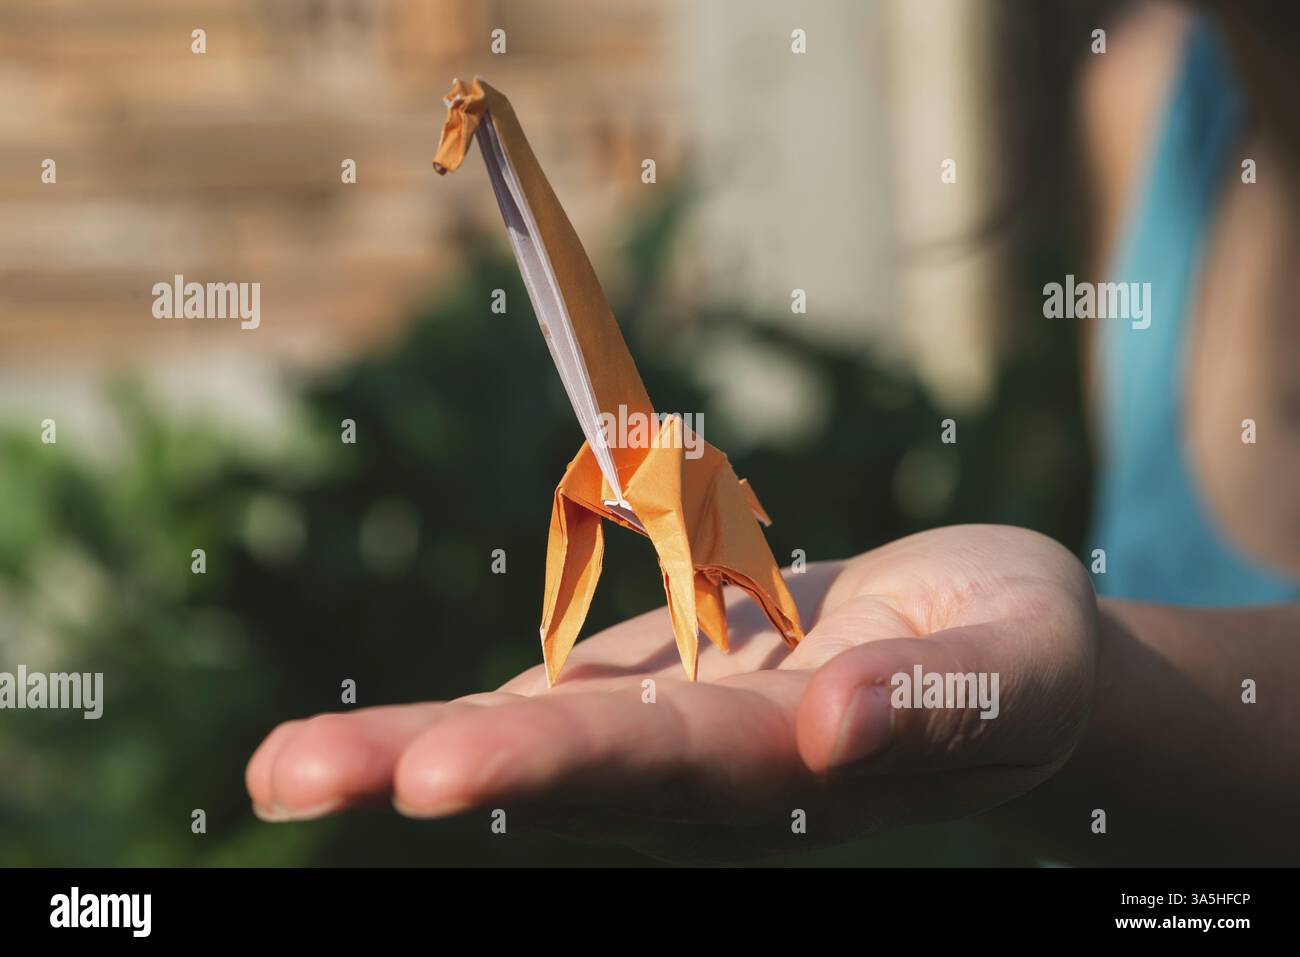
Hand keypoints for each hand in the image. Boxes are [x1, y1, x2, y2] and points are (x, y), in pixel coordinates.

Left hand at [245, 525, 1097, 861]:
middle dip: (432, 768)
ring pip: (532, 747)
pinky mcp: (653, 694)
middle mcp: (707, 770)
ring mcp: (669, 736)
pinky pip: (547, 706)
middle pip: (561, 770)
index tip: (438, 768)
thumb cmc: (1019, 654)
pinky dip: (452, 722)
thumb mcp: (1011, 667)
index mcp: (791, 767)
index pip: (662, 768)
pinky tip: (350, 751)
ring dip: (403, 754)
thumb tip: (829, 732)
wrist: (984, 651)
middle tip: (293, 775)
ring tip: (280, 771)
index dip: (554, 765)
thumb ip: (932, 704)